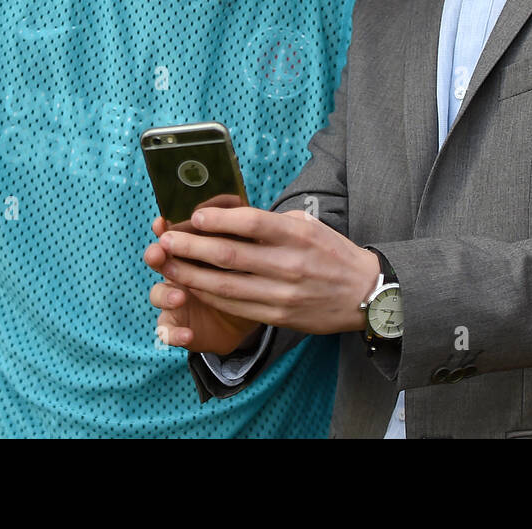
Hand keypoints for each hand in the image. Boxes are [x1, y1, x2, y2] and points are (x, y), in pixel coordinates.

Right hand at [145, 216, 261, 354]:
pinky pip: (167, 330)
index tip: (162, 222)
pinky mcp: (177, 325)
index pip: (172, 233)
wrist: (251, 310)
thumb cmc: (248, 270)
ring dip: (165, 294)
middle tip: (158, 254)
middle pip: (159, 260)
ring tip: (179, 297)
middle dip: (156, 256)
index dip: (164, 228)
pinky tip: (187, 335)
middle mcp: (178, 271)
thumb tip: (237, 204)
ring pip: (158, 293)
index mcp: (191, 249)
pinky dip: (174, 334)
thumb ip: (235, 231)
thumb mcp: (245, 250)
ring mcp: (174, 298)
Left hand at [149, 206, 380, 335]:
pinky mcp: (278, 315)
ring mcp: (282, 293)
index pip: (252, 223)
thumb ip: (273, 223)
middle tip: (167, 239)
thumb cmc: (333, 254)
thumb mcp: (309, 227)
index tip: (194, 216)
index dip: (218, 219)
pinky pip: (235, 305)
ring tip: (169, 264)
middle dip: (192, 247)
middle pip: (229, 255)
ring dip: (191, 274)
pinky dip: (209, 295)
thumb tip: (231, 216)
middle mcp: (289, 264)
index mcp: (297, 235)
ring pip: (225, 285)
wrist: (364, 294)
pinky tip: (192, 285)